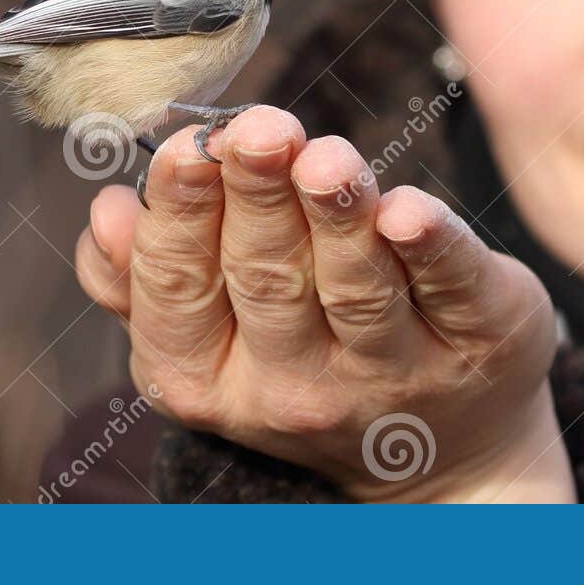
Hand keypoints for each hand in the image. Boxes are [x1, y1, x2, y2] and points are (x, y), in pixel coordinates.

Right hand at [73, 105, 574, 502]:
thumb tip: (105, 210)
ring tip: (323, 156)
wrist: (440, 454)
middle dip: (258, 196)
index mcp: (209, 378)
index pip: (179, 289)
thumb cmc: (305, 357)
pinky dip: (434, 247)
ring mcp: (392, 374)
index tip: (186, 146)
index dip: (180, 215)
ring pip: (355, 285)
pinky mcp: (477, 342)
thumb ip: (144, 279)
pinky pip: (452, 288)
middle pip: (266, 279)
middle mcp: (297, 389)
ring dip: (336, 214)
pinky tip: (410, 210)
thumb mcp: (210, 340)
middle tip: (258, 130)